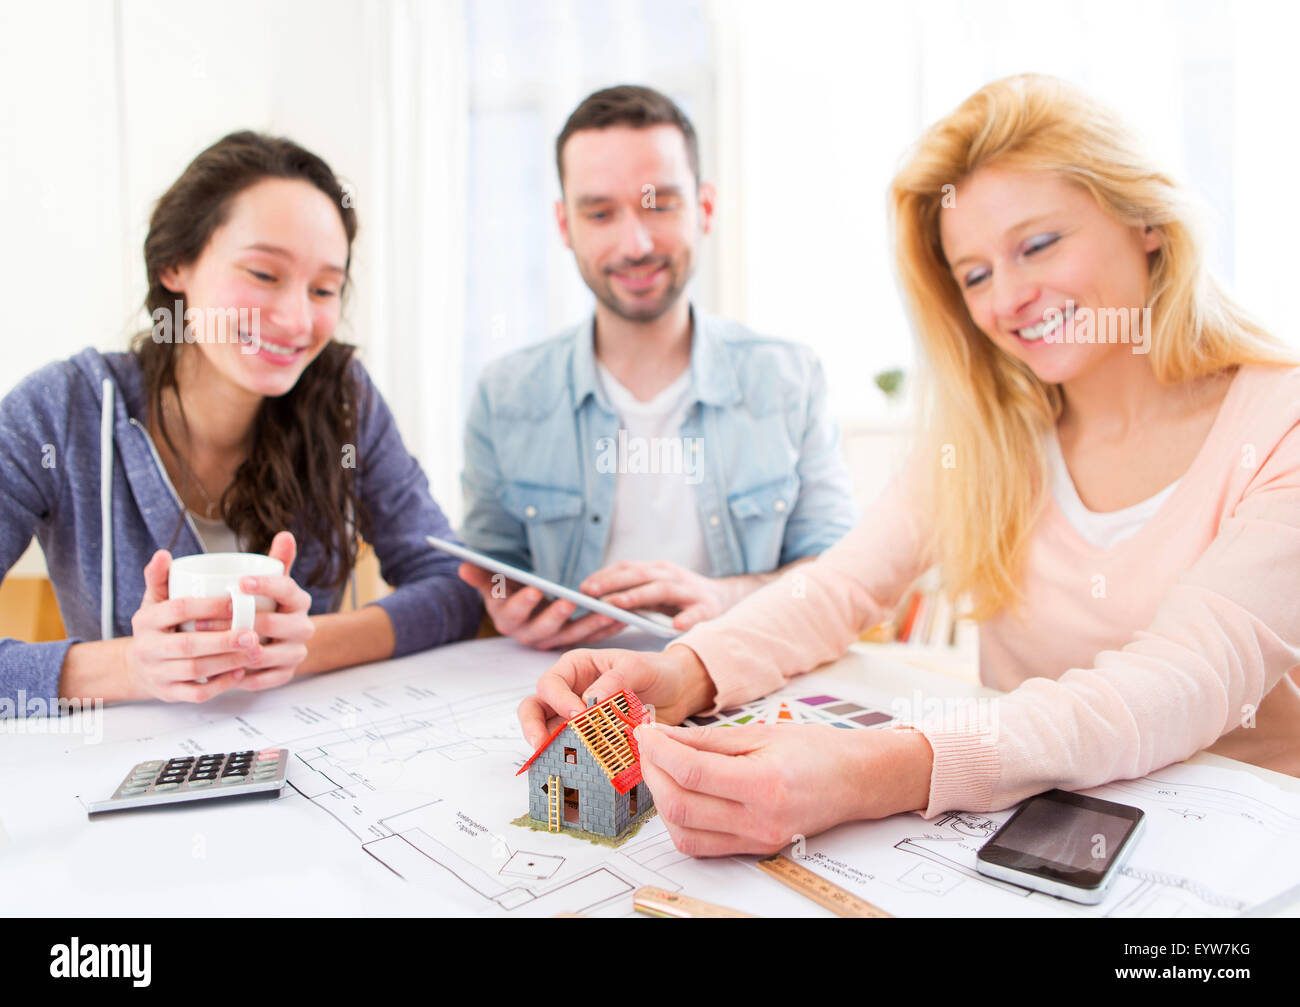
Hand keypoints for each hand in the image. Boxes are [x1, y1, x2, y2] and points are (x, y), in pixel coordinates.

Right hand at [125, 550, 261, 701]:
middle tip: (253, 634)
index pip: (178, 609)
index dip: (209, 606)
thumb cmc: (158, 627)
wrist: (137, 667)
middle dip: (223, 640)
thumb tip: (164, 553)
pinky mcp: (169, 694)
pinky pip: (197, 693)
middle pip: (187, 645)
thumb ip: (161, 577)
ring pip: (195, 671)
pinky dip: (221, 684)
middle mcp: (147, 648)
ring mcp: (157, 674)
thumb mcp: (155, 600)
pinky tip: (241, 672)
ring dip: (228, 661)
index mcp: (146, 620)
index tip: (238, 602)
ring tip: (254, 650)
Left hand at [194, 531, 314, 689]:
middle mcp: (303, 625)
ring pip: (270, 654)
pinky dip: (246, 676)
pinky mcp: (288, 673)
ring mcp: (297, 651)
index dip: (266, 585)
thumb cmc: (263, 606)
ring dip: (240, 652)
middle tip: (203, 622)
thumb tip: (286, 533)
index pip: (287, 589)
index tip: (239, 582)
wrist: (278, 641)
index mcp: (298, 600)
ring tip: (211, 649)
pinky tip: (225, 672)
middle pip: (276, 624)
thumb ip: (274, 560)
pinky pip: (268, 678)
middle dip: (241, 623)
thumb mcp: (269, 583)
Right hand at [458, 562, 624, 649]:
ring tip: (608, 608)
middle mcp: (531, 636)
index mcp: (508, 622)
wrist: (525, 604)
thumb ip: (480, 574)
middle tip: (571, 601)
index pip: (514, 613)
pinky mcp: (575, 640)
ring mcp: (555, 640)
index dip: (523, 601)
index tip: (535, 588)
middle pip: (545, 629)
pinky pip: (593, 635)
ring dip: (592, 623)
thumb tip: (462, 565)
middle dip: (558, 615)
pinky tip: (624, 614)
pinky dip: (609, 627)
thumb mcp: (493, 580)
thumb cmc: (509, 588)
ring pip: (575, 634)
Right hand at [517, 644, 715, 747]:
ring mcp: (575, 718)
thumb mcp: (637, 667)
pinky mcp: (589, 739)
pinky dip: (571, 759)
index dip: (558, 700)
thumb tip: (591, 699)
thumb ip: (615, 680)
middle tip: (540, 744)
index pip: (551, 683)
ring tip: (556, 760)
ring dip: (548, 747)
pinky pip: (571, 750)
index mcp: (576, 667)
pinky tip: (578, 769)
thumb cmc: (655, 670)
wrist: (678, 692)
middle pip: (534, 708)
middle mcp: (569, 692)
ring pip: (547, 732)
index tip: (577, 715)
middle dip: (532, 727)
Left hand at [580, 560, 736, 630]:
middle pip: (639, 575)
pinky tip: (676, 625)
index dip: (604, 576)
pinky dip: (688, 617)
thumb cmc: (680, 599)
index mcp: (656, 571)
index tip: (583, 588)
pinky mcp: (707, 607)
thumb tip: (596, 603)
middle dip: (613, 583)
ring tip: (618, 605)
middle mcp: (671, 575)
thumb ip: (632, 595)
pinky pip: (697, 612)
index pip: (627, 568)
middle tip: (590, 594)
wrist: (725, 599)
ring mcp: (689, 590)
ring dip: (639, 596)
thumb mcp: (655, 592)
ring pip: (662, 589)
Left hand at [633, 722, 934, 856]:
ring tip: (660, 769)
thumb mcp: (761, 731)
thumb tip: (663, 736)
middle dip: (652, 774)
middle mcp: (760, 820)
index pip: (692, 773)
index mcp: (765, 784)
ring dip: (660, 800)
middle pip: (680, 807)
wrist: (857, 780)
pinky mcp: (754, 849)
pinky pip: (700, 845)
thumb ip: (707, 740)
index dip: (658, 751)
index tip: (644, 733)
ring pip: (683, 833)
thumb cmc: (818, 751)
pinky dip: (679, 821)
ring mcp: (756, 840)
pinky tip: (680, 793)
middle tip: (647, 748)